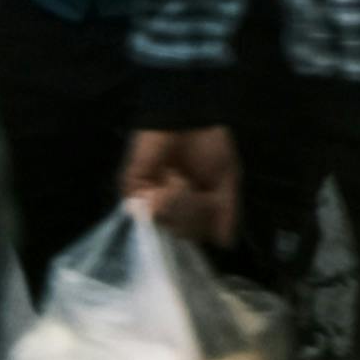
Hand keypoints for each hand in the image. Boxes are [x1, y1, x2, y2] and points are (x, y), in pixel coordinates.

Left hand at [125, 124, 242, 247]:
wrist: (187, 116)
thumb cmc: (208, 143)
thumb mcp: (226, 179)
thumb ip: (227, 212)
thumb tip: (225, 243)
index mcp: (190, 210)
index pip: (197, 236)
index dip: (205, 226)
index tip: (213, 203)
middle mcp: (168, 212)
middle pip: (183, 235)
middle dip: (195, 211)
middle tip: (197, 185)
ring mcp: (148, 205)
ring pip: (168, 226)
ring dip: (182, 201)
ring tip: (180, 175)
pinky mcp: (132, 194)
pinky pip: (150, 212)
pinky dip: (166, 194)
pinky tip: (169, 175)